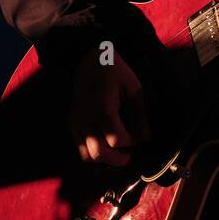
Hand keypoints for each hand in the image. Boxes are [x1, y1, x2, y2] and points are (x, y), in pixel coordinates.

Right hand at [69, 49, 150, 165]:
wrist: (90, 60)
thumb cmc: (115, 71)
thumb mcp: (133, 88)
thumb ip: (139, 115)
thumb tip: (146, 138)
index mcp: (103, 108)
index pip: (116, 139)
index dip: (131, 142)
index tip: (139, 136)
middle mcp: (86, 119)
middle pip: (100, 154)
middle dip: (118, 159)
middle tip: (131, 153)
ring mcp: (77, 123)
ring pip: (88, 156)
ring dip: (105, 158)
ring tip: (119, 150)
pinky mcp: (72, 124)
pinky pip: (81, 148)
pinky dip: (94, 152)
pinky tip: (106, 144)